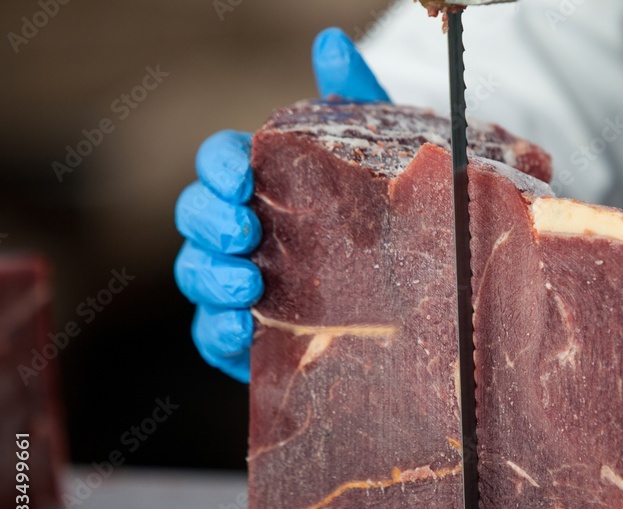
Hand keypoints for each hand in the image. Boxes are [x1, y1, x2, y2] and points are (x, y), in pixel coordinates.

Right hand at [174, 28, 389, 380]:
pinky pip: (212, 334)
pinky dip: (217, 333)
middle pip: (194, 216)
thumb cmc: (383, 214)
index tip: (245, 176)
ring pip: (195, 274)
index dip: (221, 166)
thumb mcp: (379, 157)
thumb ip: (354, 101)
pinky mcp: (247, 334)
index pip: (220, 162)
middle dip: (210, 221)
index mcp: (261, 183)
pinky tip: (241, 332)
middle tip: (244, 231)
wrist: (412, 285)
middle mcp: (240, 229)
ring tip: (249, 284)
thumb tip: (332, 44)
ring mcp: (237, 282)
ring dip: (212, 278)